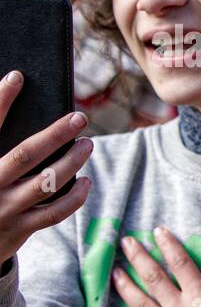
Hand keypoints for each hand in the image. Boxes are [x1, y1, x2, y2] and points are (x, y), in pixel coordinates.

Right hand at [0, 72, 92, 263]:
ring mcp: (4, 209)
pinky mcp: (19, 229)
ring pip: (47, 182)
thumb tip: (14, 98)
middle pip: (27, 154)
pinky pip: (54, 212)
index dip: (0, 100)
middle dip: (56, 134)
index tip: (17, 77)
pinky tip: (85, 181)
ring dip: (72, 162)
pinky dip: (75, 197)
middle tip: (80, 117)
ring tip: (87, 144)